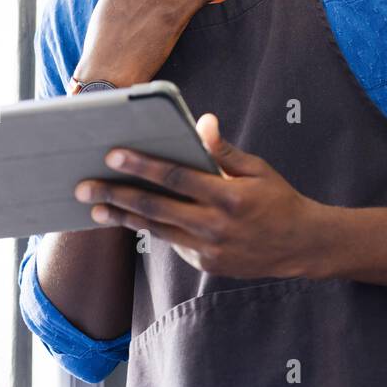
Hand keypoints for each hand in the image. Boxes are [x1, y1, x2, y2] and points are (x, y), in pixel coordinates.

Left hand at [74, 113, 331, 278]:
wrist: (302, 245)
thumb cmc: (279, 199)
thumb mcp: (258, 169)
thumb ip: (224, 150)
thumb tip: (202, 121)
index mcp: (230, 196)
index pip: (176, 178)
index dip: (142, 165)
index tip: (113, 154)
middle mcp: (216, 226)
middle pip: (155, 208)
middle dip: (116, 195)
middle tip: (84, 186)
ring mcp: (209, 250)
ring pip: (156, 230)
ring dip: (123, 218)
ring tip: (94, 209)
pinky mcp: (206, 264)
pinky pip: (173, 244)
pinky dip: (152, 230)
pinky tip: (130, 219)